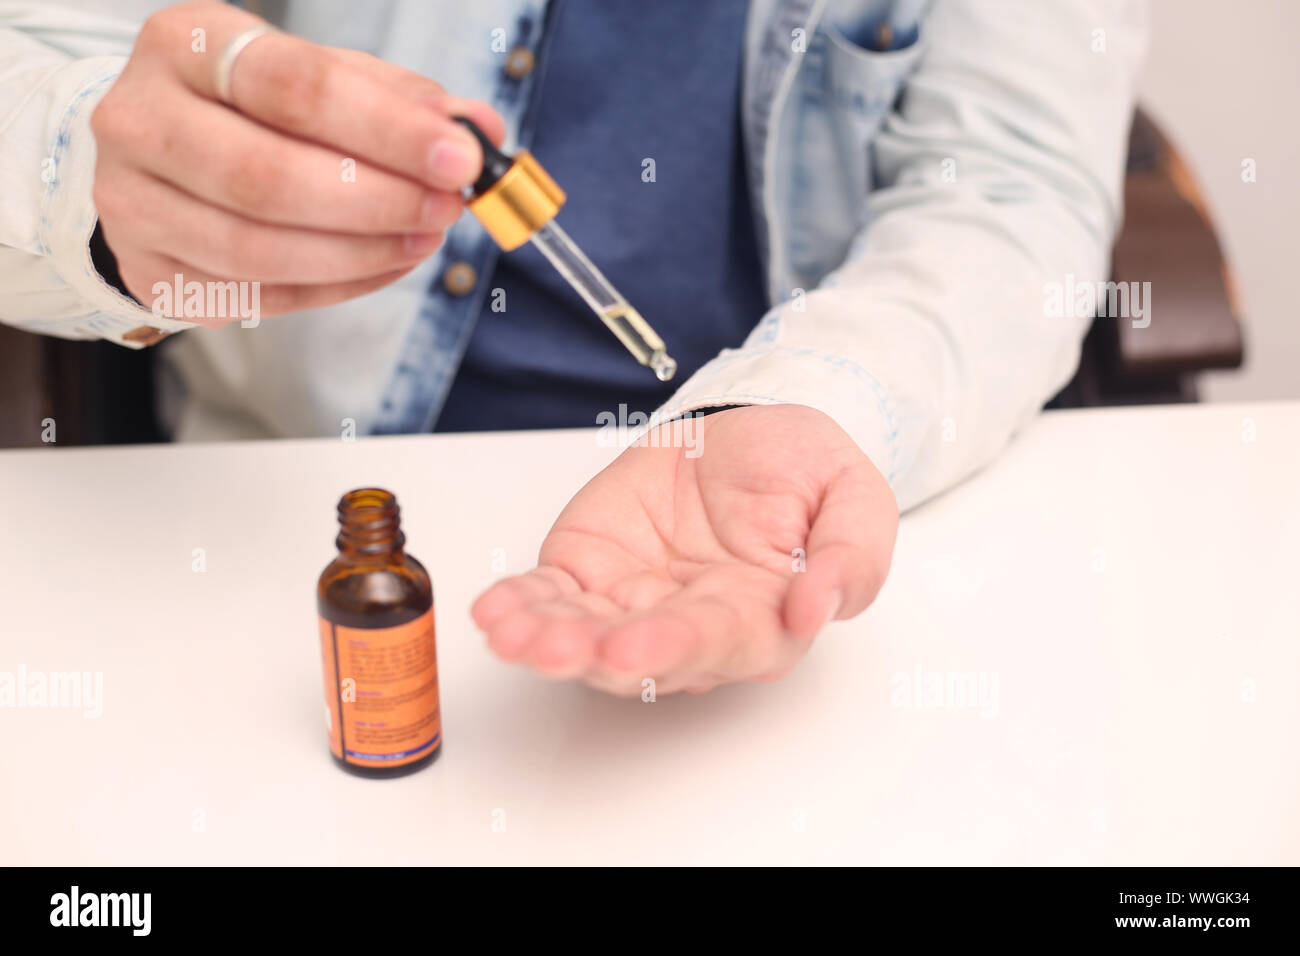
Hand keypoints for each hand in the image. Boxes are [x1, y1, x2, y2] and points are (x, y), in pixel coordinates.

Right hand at [90, 0, 503, 323]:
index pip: (293, 86)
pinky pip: (259, 296)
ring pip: (259, 249)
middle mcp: (141, 118)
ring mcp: (132, 202)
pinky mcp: (149, 271)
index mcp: (187, 44)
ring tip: (423, 238)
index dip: (385, 127)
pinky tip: (384, 264)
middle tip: (447, 207)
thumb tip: (479, 128)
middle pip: (268, 177)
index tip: (459, 156)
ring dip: (362, 252)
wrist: (154, 156)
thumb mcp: (317, 78)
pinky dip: (337, 285)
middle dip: (378, 200)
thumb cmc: (251, 110)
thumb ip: (396, 98)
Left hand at [472, 404, 898, 695]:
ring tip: (509, 632)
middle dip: (593, 655)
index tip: (635, 647)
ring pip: (584, 637)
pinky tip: (493, 610)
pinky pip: (549, 599)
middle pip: (639, 655)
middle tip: (556, 648)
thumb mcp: (854, 495)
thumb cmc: (803, 469)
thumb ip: (850, 554)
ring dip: (544, 639)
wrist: (746, 431)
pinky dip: (519, 606)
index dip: (674, 647)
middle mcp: (689, 628)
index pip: (718, 643)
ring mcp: (631, 606)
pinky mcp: (587, 574)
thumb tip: (816, 608)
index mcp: (761, 620)